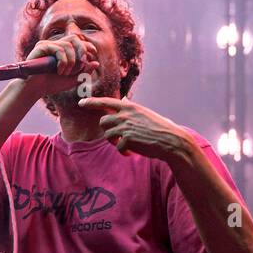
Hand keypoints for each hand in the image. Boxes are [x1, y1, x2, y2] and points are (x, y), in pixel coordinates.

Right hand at [22, 33, 98, 96]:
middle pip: (74, 38)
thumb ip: (84, 72)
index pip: (79, 41)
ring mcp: (49, 44)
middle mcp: (56, 45)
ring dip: (72, 62)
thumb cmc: (52, 84)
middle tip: (81, 65)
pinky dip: (63, 62)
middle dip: (82, 51)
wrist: (35, 88)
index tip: (92, 57)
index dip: (88, 47)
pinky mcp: (42, 47)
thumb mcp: (73, 80)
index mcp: (64, 50)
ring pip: (68, 45)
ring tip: (66, 74)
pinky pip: (59, 50)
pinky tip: (59, 72)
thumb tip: (96, 62)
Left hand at [76, 96, 196, 158]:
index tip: (81, 103)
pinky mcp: (127, 139)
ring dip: (115, 142)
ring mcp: (125, 126)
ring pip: (108, 135)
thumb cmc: (160, 127)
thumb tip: (123, 98)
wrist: (171, 140)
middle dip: (107, 131)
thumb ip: (131, 107)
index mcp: (129, 106)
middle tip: (117, 138)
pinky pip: (117, 147)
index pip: (106, 101)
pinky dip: (123, 151)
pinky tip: (130, 153)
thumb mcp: (144, 112)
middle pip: (103, 122)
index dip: (92, 102)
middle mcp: (125, 114)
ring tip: (126, 146)